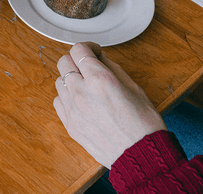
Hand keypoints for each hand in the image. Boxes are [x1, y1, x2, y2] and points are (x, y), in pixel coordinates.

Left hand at [52, 42, 166, 167]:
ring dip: (70, 79)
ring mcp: (73, 109)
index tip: (93, 51)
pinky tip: (81, 102)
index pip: (79, 50)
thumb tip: (99, 57)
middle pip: (63, 62)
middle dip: (76, 61)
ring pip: (59, 81)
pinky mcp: (70, 124)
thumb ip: (112, 68)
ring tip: (86, 87)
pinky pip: (58, 101)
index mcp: (100, 79)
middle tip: (89, 67)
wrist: (140, 155)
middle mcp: (81, 92)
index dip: (87, 47)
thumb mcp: (134, 87)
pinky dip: (67, 98)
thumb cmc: (143, 124)